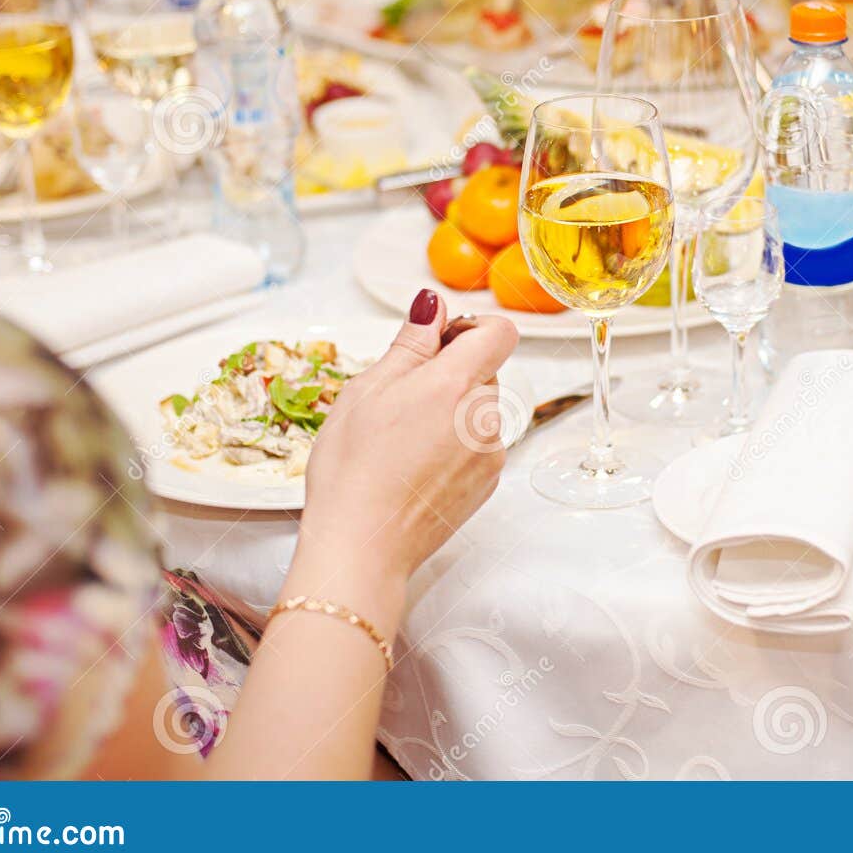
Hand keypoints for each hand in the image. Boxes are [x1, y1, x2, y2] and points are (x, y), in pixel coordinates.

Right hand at [299, 289, 518, 580]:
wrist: (362, 545)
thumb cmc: (353, 469)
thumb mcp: (367, 390)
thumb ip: (411, 344)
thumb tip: (432, 307)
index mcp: (455, 384)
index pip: (498, 332)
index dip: (469, 328)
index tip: (437, 342)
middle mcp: (484, 417)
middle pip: (485, 372)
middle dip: (450, 374)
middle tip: (400, 399)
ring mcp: (490, 453)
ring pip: (480, 410)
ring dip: (452, 412)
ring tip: (403, 439)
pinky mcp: (488, 482)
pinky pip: (479, 445)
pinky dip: (455, 445)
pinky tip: (416, 464)